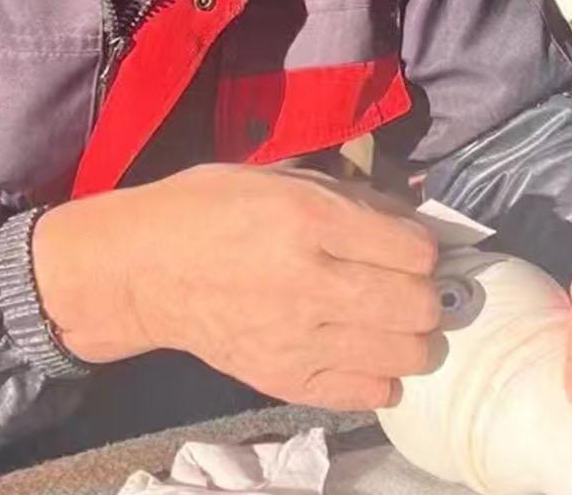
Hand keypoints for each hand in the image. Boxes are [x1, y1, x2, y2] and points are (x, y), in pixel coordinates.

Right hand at [31, 165, 440, 409]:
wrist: (145, 270)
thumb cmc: (209, 210)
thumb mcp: (279, 177)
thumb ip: (348, 196)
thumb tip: (408, 219)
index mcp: (309, 219)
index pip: (414, 249)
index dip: (422, 247)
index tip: (408, 247)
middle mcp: (311, 282)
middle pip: (418, 305)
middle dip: (426, 294)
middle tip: (408, 286)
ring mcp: (300, 339)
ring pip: (405, 355)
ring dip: (414, 338)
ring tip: (395, 324)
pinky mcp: (286, 380)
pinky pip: (368, 393)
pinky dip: (383, 377)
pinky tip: (368, 355)